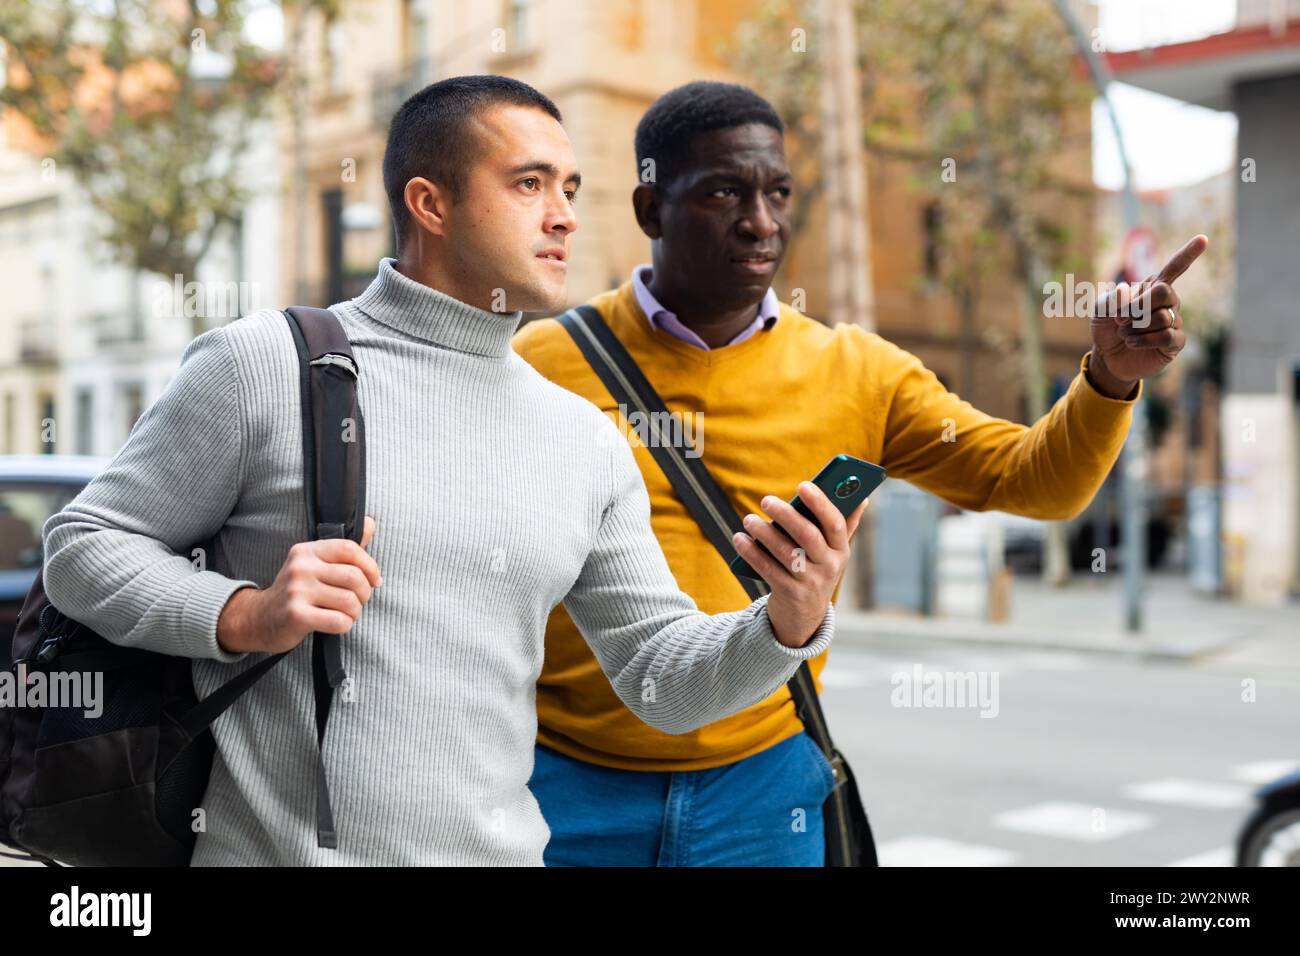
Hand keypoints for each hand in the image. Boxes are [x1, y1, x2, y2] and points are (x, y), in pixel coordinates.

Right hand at [217, 516, 380, 654]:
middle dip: (365, 593)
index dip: (370, 566)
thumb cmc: (297, 591)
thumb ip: (343, 548)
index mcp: (307, 551)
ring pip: (349, 601)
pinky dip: (345, 625)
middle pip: (353, 576)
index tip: (375, 580)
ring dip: (355, 612)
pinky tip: (337, 623)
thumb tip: (370, 523)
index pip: (349, 549)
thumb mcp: (315, 564)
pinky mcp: (297, 615)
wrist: (260, 618)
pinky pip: (338, 621)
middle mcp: (300, 567)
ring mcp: (296, 591)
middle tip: (359, 601)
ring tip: (346, 613)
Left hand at [731, 485, 867, 648]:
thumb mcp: (832, 552)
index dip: (820, 503)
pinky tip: (739, 539)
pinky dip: (751, 552)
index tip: (803, 484)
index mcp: (842, 550)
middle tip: (766, 500)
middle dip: (786, 515)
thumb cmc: (816, 570)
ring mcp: (810, 583)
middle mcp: (830, 567)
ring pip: (785, 552)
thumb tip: (863, 498)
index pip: (835, 524)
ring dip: (764, 532)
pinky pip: (767, 569)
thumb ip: (845, 525)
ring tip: (749, 520)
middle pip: (808, 535)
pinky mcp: (789, 594)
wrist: (803, 616)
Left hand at [1088, 234, 1207, 394]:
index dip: (1189, 253)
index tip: (1203, 238)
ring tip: (1124, 334)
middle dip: (1137, 306)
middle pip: (1163, 292)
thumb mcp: (1100, 309)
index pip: (1175, 267)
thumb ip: (1110, 298)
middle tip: (1121, 318)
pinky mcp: (1175, 342)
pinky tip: (1132, 343)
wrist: (1107, 357)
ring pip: (1161, 317)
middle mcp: (1168, 301)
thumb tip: (1126, 291)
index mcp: (1152, 286)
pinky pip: (1167, 336)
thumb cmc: (1107, 327)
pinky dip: (1145, 340)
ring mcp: (1174, 321)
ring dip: (1135, 327)